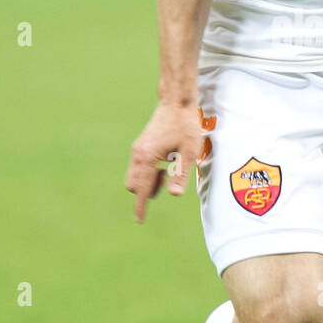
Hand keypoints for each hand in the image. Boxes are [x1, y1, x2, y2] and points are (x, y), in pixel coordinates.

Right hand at [125, 100, 202, 222]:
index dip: (141, 206)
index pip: (141, 189)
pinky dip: (148, 172)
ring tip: (168, 170)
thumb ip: (180, 174)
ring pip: (135, 176)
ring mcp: (137, 149)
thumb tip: (174, 195)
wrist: (176, 102)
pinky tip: (165, 163)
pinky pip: (138, 167)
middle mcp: (138, 154)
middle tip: (167, 180)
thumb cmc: (186, 126)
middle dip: (146, 191)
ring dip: (148, 181)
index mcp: (148, 158)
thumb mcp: (189, 152)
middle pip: (133, 185)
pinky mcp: (140, 146)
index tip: (140, 220)